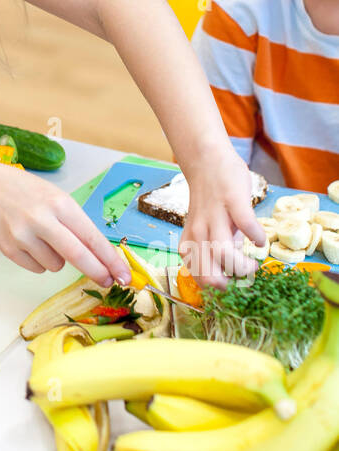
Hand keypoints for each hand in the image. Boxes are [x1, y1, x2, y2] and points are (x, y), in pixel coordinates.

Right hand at [0, 165, 132, 285]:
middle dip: (97, 271)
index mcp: (60, 204)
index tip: (124, 275)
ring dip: (58, 260)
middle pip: (77, 256)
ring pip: (56, 266)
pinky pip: (38, 269)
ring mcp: (23, 236)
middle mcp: (42, 220)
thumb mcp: (57, 199)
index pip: (91, 237)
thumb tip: (101, 257)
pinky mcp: (10, 250)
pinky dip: (40, 261)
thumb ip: (77, 225)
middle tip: (108, 282)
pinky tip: (30, 242)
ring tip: (44, 238)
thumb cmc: (28, 193)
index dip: (110, 260)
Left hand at [179, 149, 266, 288]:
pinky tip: (259, 239)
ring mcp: (214, 217)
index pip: (200, 279)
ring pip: (223, 254)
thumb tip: (233, 269)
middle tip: (243, 277)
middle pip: (208, 274)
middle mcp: (198, 233)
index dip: (220, 288)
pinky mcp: (231, 201)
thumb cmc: (211, 201)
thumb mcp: (205, 230)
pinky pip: (245, 225)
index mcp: (190, 243)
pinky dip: (256, 237)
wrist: (207, 162)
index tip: (234, 283)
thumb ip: (214, 249)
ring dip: (243, 266)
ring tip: (253, 264)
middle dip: (229, 285)